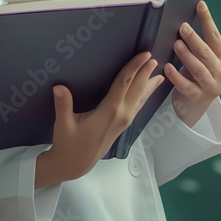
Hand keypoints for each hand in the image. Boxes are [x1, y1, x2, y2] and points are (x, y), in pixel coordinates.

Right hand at [36, 51, 164, 186]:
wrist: (75, 165)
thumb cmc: (68, 144)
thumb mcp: (63, 125)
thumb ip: (63, 105)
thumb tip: (59, 87)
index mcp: (109, 111)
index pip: (124, 84)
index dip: (134, 68)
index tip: (144, 56)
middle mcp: (121, 115)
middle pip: (137, 89)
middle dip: (145, 72)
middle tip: (154, 57)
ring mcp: (124, 120)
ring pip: (140, 98)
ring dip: (149, 84)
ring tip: (161, 74)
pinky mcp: (123, 124)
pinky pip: (138, 106)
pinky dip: (145, 96)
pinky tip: (149, 91)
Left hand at [164, 0, 220, 127]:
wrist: (196, 102)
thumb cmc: (200, 73)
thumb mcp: (206, 58)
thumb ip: (202, 43)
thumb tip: (189, 16)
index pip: (216, 38)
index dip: (207, 21)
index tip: (200, 5)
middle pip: (207, 54)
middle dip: (194, 39)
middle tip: (183, 27)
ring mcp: (213, 88)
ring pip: (199, 69)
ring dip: (187, 56)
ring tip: (176, 44)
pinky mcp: (199, 98)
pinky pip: (187, 86)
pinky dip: (176, 76)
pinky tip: (167, 67)